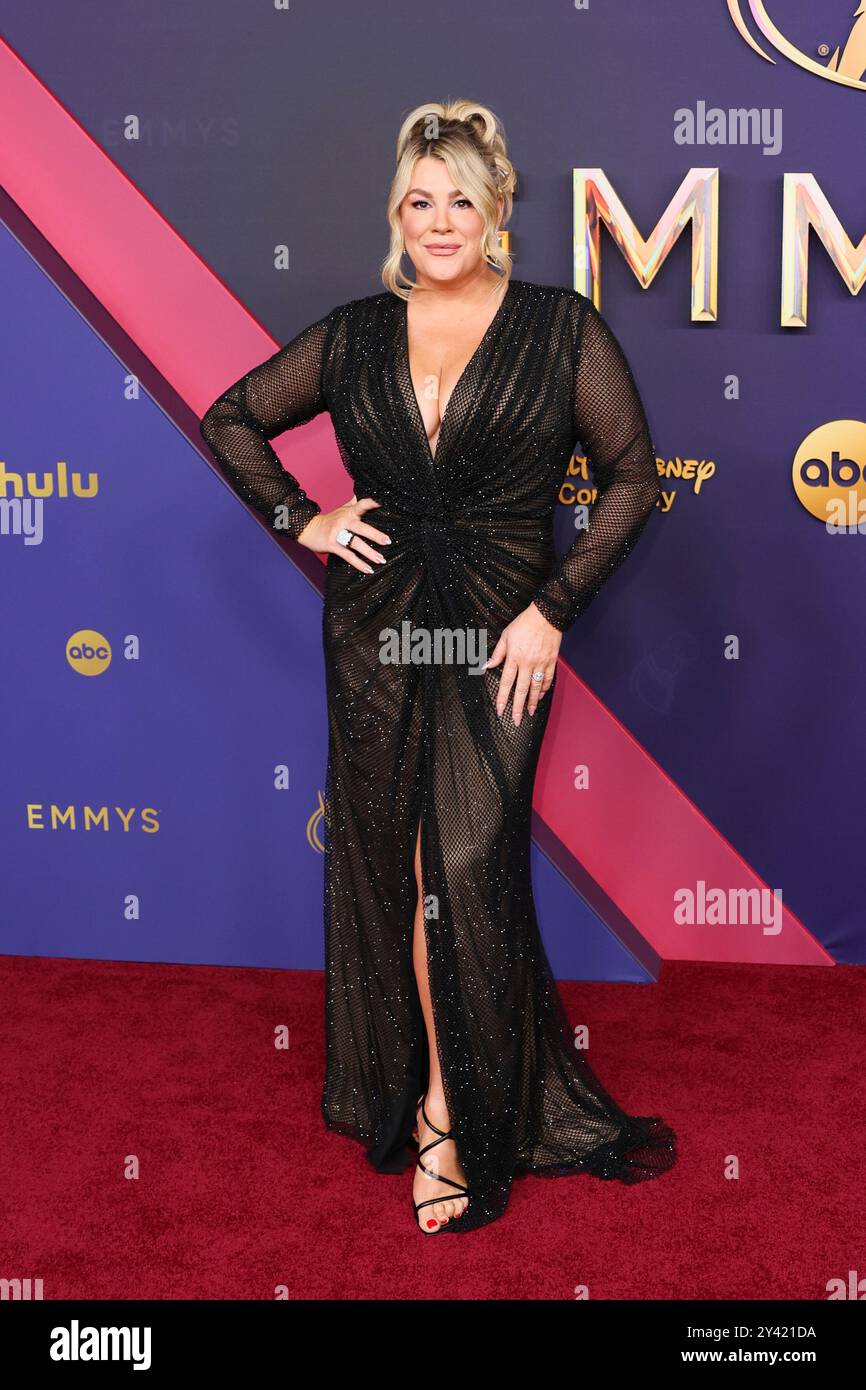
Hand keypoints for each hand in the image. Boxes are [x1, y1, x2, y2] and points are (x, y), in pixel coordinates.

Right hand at [297, 493, 390, 572]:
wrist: (308, 529)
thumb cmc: (329, 520)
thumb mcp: (342, 509)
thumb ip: (355, 503)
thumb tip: (366, 492)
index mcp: (349, 512)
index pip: (362, 505)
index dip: (373, 503)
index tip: (385, 504)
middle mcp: (344, 521)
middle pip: (361, 527)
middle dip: (375, 534)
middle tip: (388, 541)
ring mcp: (338, 534)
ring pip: (355, 543)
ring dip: (369, 552)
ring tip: (381, 559)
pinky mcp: (332, 545)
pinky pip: (347, 555)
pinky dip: (358, 563)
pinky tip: (369, 569)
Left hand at [484, 602, 560, 724]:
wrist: (546, 615)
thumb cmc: (524, 624)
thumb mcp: (506, 636)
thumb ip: (497, 653)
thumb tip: (486, 665)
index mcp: (514, 657)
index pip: (506, 682)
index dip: (503, 698)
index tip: (501, 710)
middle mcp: (528, 663)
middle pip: (522, 690)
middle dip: (518, 707)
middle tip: (517, 721)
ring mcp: (541, 663)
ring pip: (536, 687)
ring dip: (533, 702)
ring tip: (530, 713)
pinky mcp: (551, 661)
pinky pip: (548, 679)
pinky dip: (544, 689)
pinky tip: (541, 696)